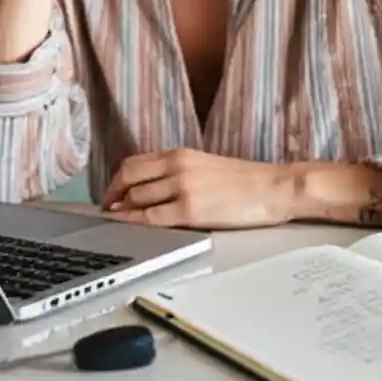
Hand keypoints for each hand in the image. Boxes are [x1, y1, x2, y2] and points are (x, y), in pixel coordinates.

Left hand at [100, 149, 294, 229]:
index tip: (111, 192)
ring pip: (137, 198)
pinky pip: (151, 217)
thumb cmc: (246, 181)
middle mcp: (177, 166)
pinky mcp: (190, 211)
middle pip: (128, 177)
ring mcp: (182, 188)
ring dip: (122, 210)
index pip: (134, 163)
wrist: (274, 188)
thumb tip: (151, 188)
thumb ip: (178, 171)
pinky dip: (134, 222)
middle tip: (107, 208)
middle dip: (112, 194)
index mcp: (180, 154)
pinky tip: (129, 226)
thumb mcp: (206, 165)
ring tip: (117, 219)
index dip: (116, 180)